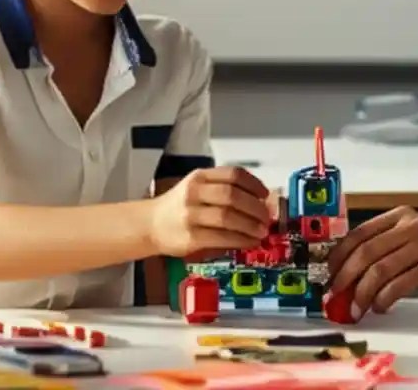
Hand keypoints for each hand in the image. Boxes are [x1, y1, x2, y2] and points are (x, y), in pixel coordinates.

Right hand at [149, 166, 270, 257]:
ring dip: (251, 225)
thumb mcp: (198, 188)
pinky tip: (249, 242)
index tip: (266, 195)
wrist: (150, 225)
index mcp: (199, 177)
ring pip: (228, 217)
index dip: (254, 184)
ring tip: (262, 231)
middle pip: (232, 195)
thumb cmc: (180, 207)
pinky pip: (222, 237)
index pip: (233, 174)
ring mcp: (191, 215)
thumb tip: (262, 203)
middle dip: (255, 207)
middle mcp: (194, 193)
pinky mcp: (190, 237)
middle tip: (267, 217)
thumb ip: (225, 190)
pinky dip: (241, 240)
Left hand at [325, 206, 417, 318]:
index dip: (339, 255)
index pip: (359, 233)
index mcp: (399, 216)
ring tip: (357, 307)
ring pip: (379, 270)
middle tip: (336, 294)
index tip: (329, 273)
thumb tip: (346, 272)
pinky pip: (398, 285)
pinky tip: (380, 306)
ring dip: (363, 293)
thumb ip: (383, 246)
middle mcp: (410, 226)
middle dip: (346, 277)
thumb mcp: (411, 236)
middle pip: (365, 252)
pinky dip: (384, 299)